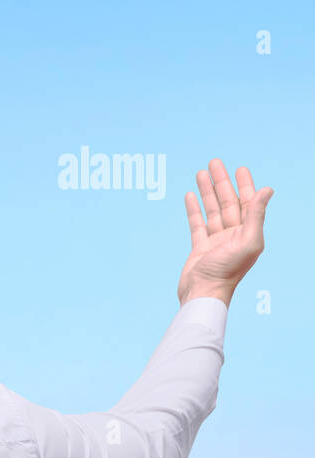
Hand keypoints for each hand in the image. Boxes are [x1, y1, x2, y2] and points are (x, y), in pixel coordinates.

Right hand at [178, 159, 272, 306]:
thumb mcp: (247, 241)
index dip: (244, 185)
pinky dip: (194, 209)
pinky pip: (197, 224)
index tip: (239, 169)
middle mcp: (234, 235)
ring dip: (207, 192)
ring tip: (200, 174)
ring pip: (212, 210)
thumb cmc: (226, 272)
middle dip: (222, 182)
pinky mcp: (200, 248)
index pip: (247, 203)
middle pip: (227, 202)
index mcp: (248, 233)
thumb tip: (266, 190)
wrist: (203, 293)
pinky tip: (190, 196)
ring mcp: (216, 241)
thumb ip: (255, 216)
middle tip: (214, 163)